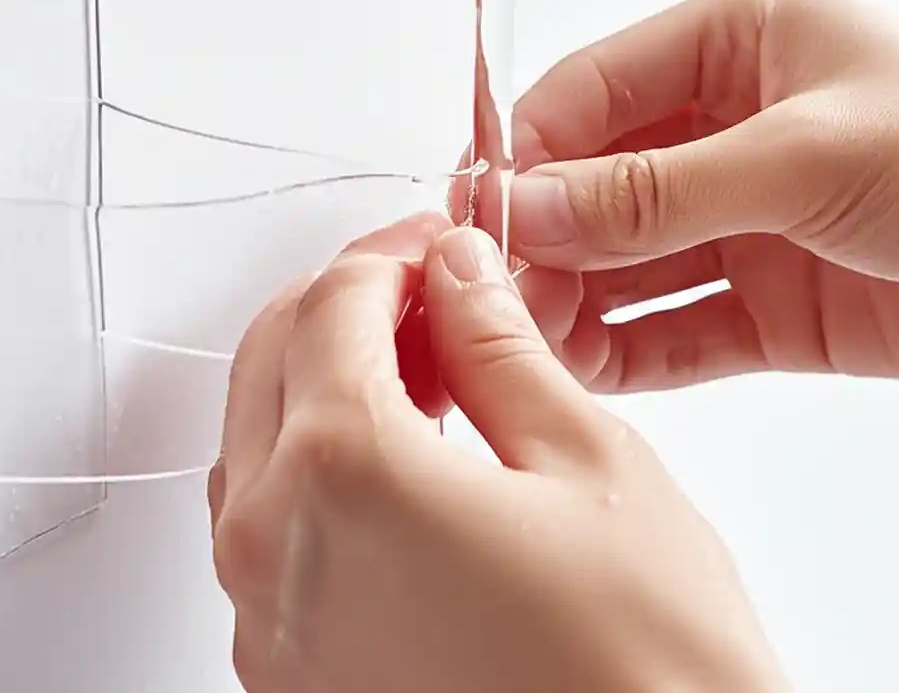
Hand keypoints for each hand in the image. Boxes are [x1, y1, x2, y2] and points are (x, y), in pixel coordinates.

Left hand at [208, 213, 786, 691]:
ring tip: (421, 376)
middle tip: (430, 297)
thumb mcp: (588, 466)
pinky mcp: (284, 672)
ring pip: (255, 444)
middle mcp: (272, 550)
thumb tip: (461, 276)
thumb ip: (500, 349)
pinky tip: (393, 467)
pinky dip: (313, 473)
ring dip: (321, 385)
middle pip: (270, 361)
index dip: (392, 255)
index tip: (438, 248)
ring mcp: (266, 621)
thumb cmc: (643, 674)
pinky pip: (265, 532)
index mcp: (342, 473)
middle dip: (345, 308)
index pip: (334, 305)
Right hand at [458, 0, 898, 391]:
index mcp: (738, 47)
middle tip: (498, 296)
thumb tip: (529, 208)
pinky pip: (674, 329)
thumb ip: (657, 190)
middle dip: (546, 242)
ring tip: (527, 343)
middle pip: (596, 187)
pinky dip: (626, 353)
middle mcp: (731, 132)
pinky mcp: (770, 307)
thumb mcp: (807, 153)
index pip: (589, 95)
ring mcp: (747, 223)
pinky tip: (582, 370)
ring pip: (627, 266)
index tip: (484, 218)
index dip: (528, 155)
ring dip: (575, 304)